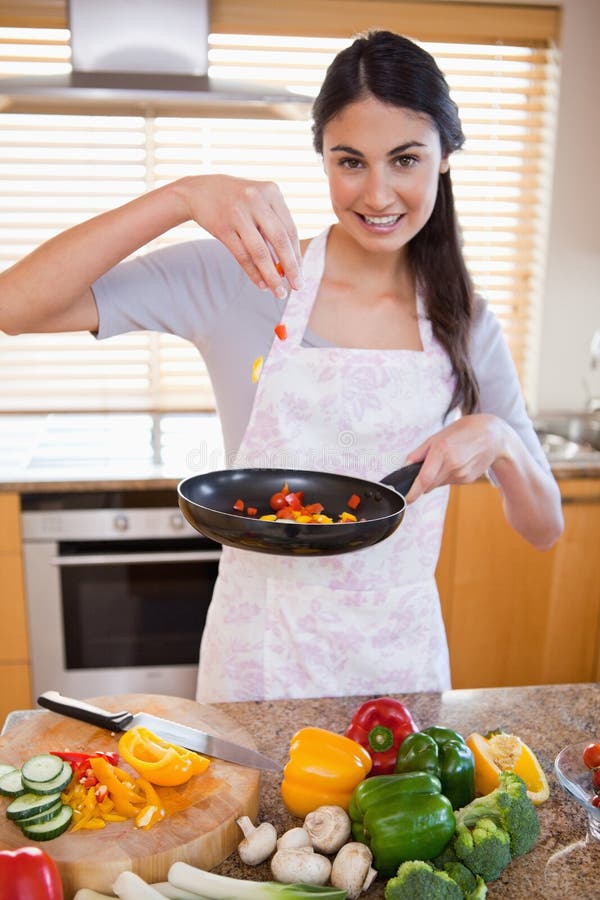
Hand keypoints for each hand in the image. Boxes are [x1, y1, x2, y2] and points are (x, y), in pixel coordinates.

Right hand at [175, 174, 302, 297]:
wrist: (198, 191)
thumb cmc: (236, 200)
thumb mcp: (258, 202)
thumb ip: (273, 226)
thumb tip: (289, 265)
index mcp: (271, 191)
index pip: (290, 229)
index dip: (297, 254)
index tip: (300, 273)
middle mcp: (256, 199)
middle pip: (280, 240)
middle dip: (291, 267)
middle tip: (297, 287)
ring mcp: (238, 213)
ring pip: (260, 252)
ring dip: (272, 276)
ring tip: (279, 292)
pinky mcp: (222, 227)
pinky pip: (242, 256)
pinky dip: (253, 273)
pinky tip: (262, 285)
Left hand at [403, 414, 506, 502]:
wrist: (492, 436)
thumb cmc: (462, 432)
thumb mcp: (438, 436)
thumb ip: (419, 452)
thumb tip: (405, 466)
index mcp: (442, 451)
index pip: (424, 478)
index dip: (414, 492)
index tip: (407, 499)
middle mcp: (452, 465)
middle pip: (430, 483)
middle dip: (424, 480)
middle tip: (430, 464)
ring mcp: (462, 474)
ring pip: (439, 483)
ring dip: (437, 476)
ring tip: (448, 458)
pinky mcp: (468, 480)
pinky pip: (450, 482)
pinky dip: (448, 475)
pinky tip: (457, 463)